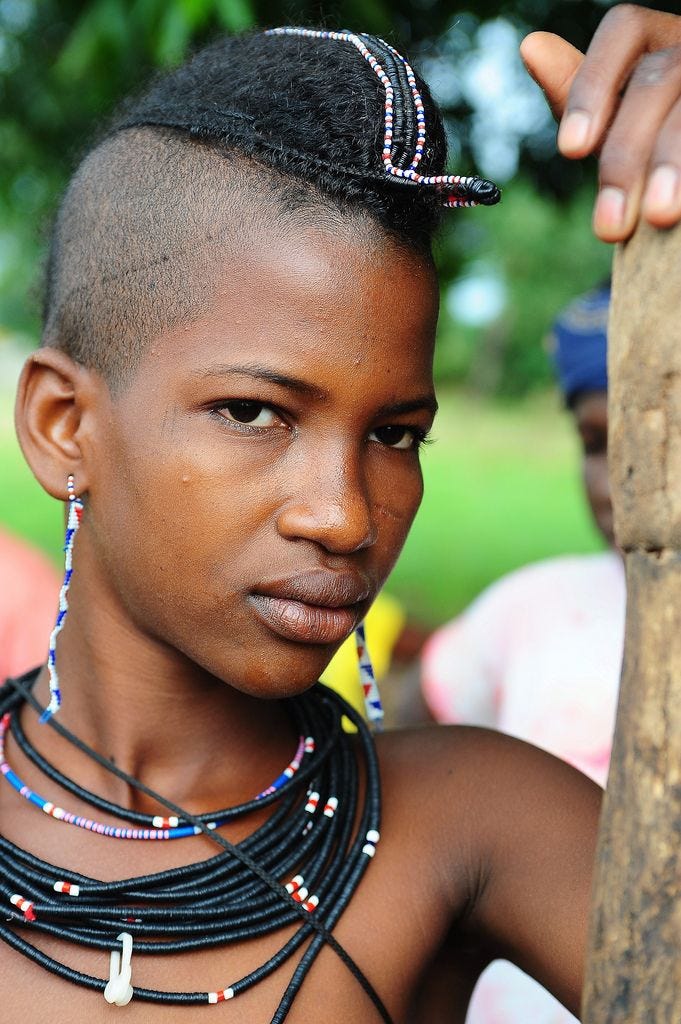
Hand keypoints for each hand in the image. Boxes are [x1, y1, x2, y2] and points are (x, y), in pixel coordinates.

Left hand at [520, 5, 680, 241]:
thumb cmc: (649, 145)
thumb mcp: (613, 123)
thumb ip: (576, 93)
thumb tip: (532, 46)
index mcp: (659, 37)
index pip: (624, 29)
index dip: (593, 86)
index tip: (570, 149)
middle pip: (656, 81)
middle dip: (625, 155)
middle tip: (609, 225)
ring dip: (672, 162)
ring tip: (657, 217)